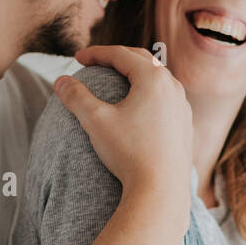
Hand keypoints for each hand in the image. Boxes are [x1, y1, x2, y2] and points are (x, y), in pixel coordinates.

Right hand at [53, 45, 192, 235]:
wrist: (161, 191)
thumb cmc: (128, 153)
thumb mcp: (95, 121)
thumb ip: (76, 97)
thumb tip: (60, 81)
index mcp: (153, 78)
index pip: (121, 55)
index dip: (96, 54)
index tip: (77, 59)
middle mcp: (173, 87)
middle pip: (143, 60)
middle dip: (117, 57)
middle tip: (96, 62)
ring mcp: (183, 107)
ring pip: (159, 79)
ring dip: (137, 74)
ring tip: (119, 79)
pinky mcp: (186, 126)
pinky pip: (167, 100)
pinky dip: (150, 94)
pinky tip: (140, 107)